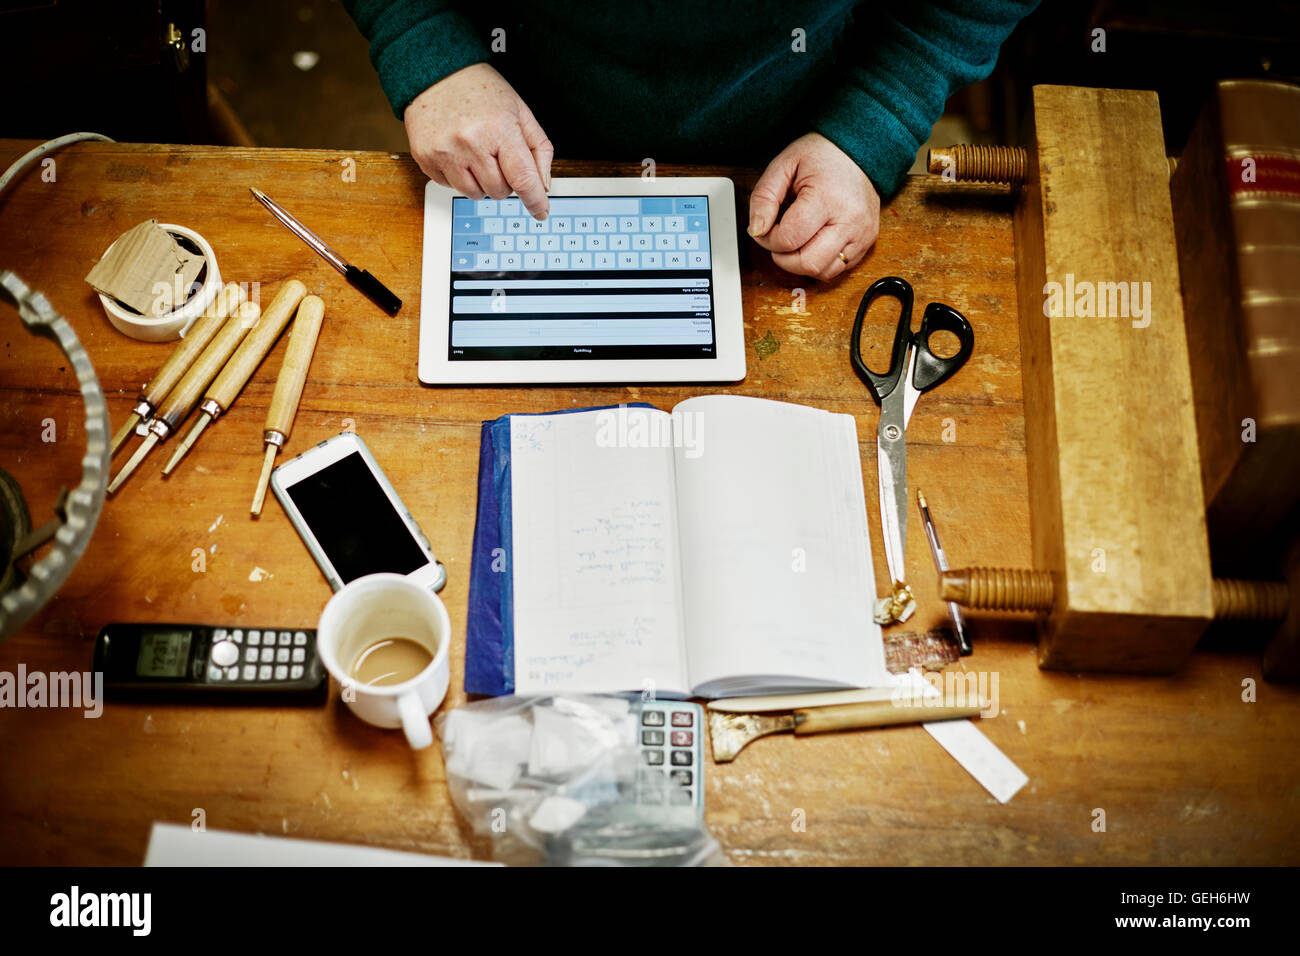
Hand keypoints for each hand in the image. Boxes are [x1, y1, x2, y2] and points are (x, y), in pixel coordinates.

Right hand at [404, 62, 553, 218]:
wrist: (435, 72)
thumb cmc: (480, 90)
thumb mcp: (519, 111)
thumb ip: (538, 148)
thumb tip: (543, 185)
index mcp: (499, 129)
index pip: (522, 178)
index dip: (535, 201)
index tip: (541, 212)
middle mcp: (470, 143)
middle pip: (500, 191)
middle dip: (505, 181)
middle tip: (498, 156)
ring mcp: (445, 153)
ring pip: (476, 195)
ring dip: (482, 183)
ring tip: (477, 154)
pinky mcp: (426, 159)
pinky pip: (451, 187)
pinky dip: (460, 177)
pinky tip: (458, 153)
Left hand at [748, 133, 880, 279]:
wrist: (861, 151)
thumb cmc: (822, 156)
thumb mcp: (784, 165)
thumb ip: (764, 197)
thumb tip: (757, 230)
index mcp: (827, 198)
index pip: (789, 239)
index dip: (768, 239)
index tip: (766, 227)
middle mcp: (849, 220)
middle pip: (807, 263)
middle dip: (783, 258)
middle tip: (779, 239)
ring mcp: (862, 234)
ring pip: (823, 272)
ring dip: (801, 264)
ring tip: (796, 242)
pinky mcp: (867, 242)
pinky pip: (838, 269)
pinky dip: (820, 263)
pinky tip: (813, 244)